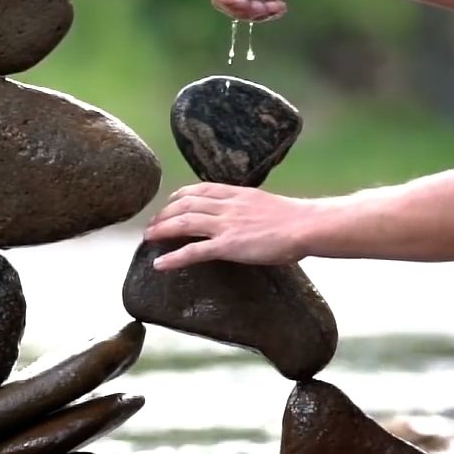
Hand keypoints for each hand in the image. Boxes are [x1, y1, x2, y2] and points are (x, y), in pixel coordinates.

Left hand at [143, 183, 321, 268]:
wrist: (306, 226)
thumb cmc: (294, 220)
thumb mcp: (265, 204)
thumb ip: (248, 207)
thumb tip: (244, 216)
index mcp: (236, 193)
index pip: (199, 189)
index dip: (179, 196)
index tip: (169, 204)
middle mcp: (227, 205)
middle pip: (185, 204)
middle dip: (164, 213)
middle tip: (152, 225)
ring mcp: (226, 225)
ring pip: (184, 222)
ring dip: (162, 230)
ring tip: (147, 238)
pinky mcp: (228, 245)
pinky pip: (193, 251)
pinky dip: (173, 257)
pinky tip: (160, 265)